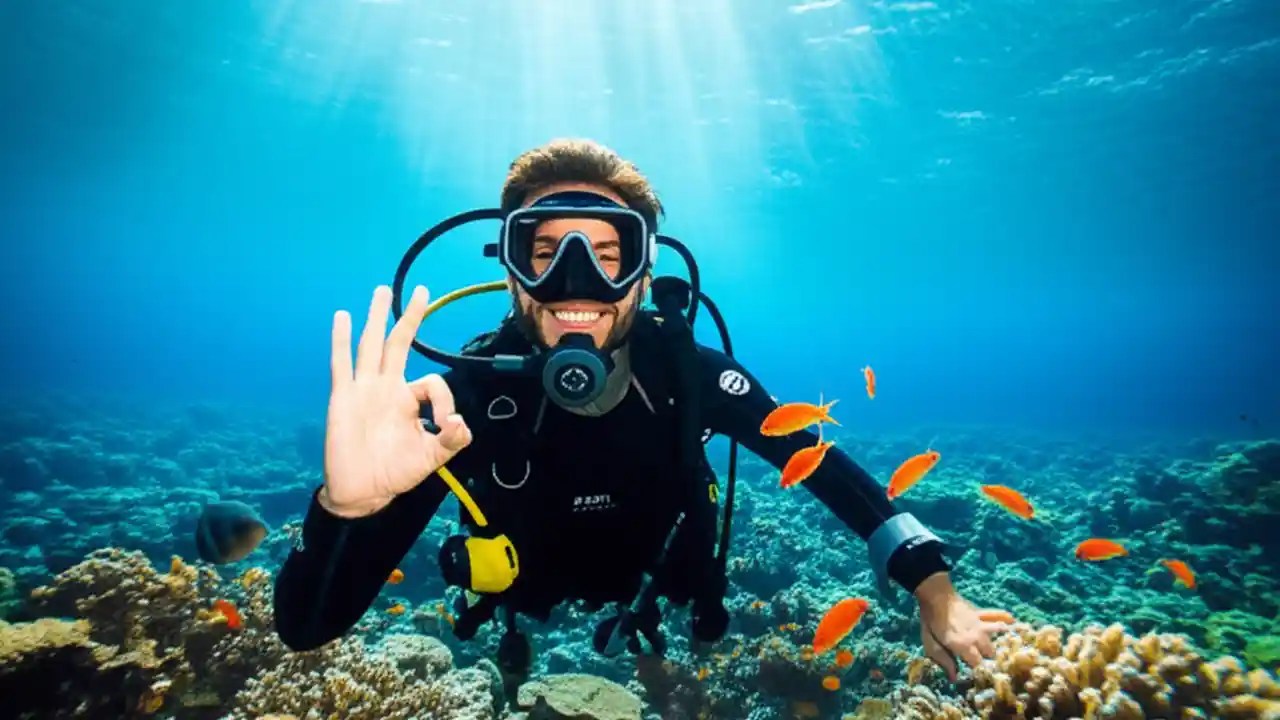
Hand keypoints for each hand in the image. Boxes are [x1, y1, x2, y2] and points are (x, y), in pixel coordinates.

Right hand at [321, 285, 472, 517]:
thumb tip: (461, 422)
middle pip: (399, 344)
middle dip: (410, 318)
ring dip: (376, 318)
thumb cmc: (396, 472)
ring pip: (371, 346)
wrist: (363, 492)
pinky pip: (342, 365)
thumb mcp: (433, 458)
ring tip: (381, 291)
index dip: (444, 400)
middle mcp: (387, 388)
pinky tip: (342, 317)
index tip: (448, 424)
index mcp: (409, 399)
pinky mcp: (344, 398)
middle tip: (422, 290)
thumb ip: (452, 440)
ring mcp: (364, 390)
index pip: (431, 382)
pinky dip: (341, 340)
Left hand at [913, 572, 1009, 681]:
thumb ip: (944, 660)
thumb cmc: (930, 621)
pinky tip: (1012, 622)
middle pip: (990, 652)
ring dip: (1000, 640)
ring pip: (998, 635)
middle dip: (988, 657)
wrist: (935, 595)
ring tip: (1003, 646)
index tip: (977, 673)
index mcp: (963, 645)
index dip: (978, 670)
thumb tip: (954, 678)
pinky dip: (1004, 618)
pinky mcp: (981, 613)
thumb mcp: (931, 644)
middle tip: (985, 660)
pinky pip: (996, 615)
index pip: (979, 664)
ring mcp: (981, 623)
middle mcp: (976, 636)